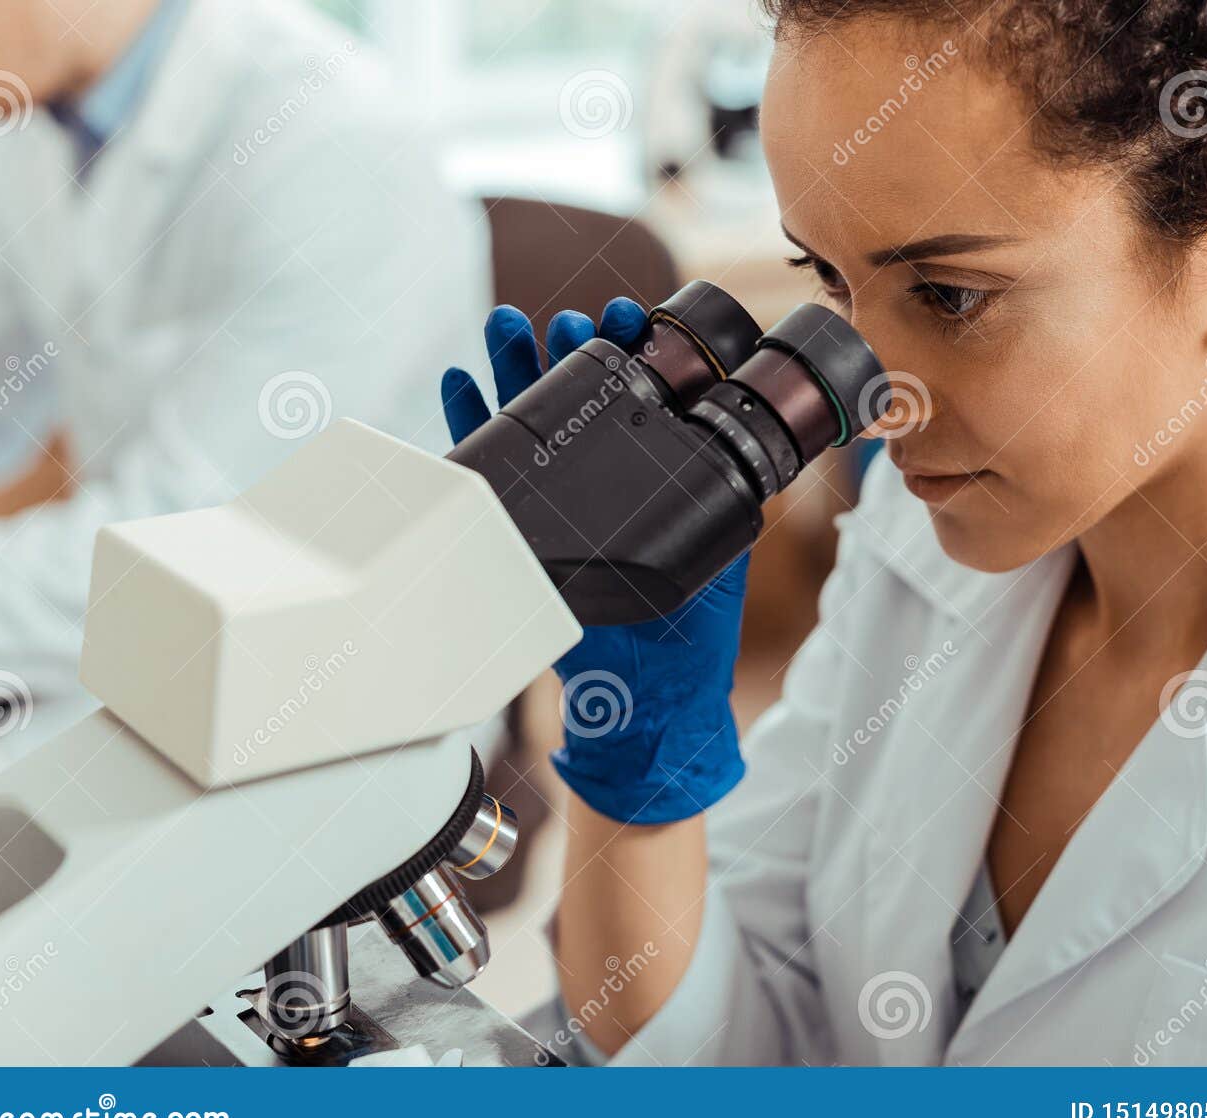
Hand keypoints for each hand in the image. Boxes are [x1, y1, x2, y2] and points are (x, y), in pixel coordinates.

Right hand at [442, 299, 749, 823]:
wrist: (640, 714)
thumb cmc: (686, 650)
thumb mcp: (718, 568)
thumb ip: (725, 514)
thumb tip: (747, 463)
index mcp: (651, 487)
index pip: (638, 401)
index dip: (633, 353)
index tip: (633, 314)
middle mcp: (603, 491)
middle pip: (580, 402)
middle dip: (571, 351)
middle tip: (571, 316)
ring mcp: (557, 511)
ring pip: (529, 425)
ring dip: (515, 373)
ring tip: (508, 325)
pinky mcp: (517, 537)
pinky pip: (485, 475)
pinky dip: (469, 429)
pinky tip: (459, 384)